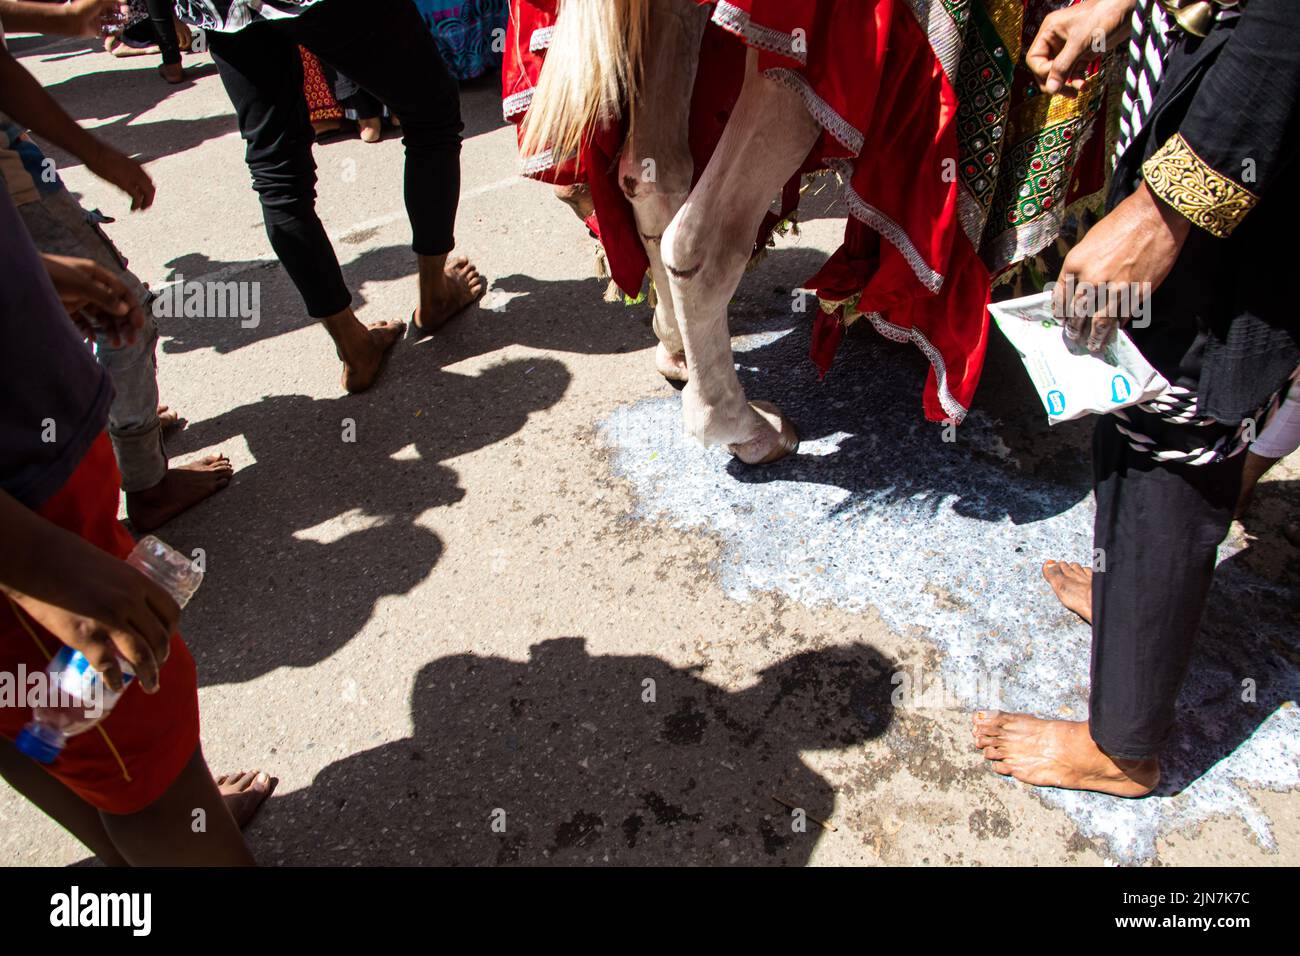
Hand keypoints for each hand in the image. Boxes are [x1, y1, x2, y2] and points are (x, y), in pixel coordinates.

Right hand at [3, 543, 177, 693]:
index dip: (171, 632)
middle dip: (161, 657)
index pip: (171, 612)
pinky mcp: (85, 636)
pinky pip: (108, 665)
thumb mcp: (111, 567)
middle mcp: (130, 602)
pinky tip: (115, 686)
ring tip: (151, 685)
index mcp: (138, 582)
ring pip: (141, 655)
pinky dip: (114, 680)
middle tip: (157, 667)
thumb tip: (131, 605)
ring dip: (149, 675)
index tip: (166, 642)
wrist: (34, 558)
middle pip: (159, 638)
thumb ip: (125, 586)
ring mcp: (109, 620)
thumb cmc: (68, 557)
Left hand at [40, 253, 143, 345]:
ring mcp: (79, 298)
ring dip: (110, 330)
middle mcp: (91, 287)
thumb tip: (125, 310)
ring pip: (101, 317)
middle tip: (131, 341)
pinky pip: (84, 322)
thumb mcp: (81, 284)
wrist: (21, 278)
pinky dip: (90, 331)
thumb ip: (105, 297)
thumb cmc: (53, 275)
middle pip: (115, 307)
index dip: (133, 308)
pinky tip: (92, 339)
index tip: (139, 325)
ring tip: (116, 344)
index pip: (122, 293)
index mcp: (97, 276)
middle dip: (124, 324)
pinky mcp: (68, 309)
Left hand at [62, 0, 129, 37]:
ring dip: (119, 22)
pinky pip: (108, 31)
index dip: (119, 4)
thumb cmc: (84, 8)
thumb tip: (123, 1)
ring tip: (125, 22)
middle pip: (112, 12)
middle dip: (120, 13)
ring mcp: (97, 21)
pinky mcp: (97, 30)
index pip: (111, 2)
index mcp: (97, 2)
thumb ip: (112, 0)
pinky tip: (120, 31)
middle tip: (126, 15)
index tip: (125, 6)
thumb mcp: (99, 0)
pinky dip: (114, 32)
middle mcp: (97, 11)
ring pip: (111, 21)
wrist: (73, 21)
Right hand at [84, 141, 154, 210]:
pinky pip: (136, 197)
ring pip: (147, 193)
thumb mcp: (116, 160)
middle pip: (151, 188)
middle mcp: (138, 171)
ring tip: (140, 210)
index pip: (148, 180)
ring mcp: (133, 177)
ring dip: (145, 203)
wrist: (94, 152)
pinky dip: (137, 205)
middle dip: (149, 199)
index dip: (148, 189)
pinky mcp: (125, 183)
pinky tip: (133, 209)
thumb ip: (122, 168)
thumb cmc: (99, 154)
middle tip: (145, 206)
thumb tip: (119, 174)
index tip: (144, 196)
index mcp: (136, 165)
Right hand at [1026, 0, 1135, 95]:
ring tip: (1077, 92)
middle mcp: (1057, 40)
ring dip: (1067, 84)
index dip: (1043, 72)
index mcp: (1050, 32)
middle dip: (1055, 81)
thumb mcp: (1079, 42)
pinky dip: (1077, 80)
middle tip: (1064, 93)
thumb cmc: (1103, 15)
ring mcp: (1070, 47)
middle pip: (1046, 68)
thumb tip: (1050, 89)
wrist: (1128, 7)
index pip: (1034, 59)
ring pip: (1060, 72)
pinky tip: (1085, 86)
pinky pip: (1074, 71)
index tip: (1056, 79)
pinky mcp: (1084, 52)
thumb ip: (1063, 66)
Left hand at [1052, 181, 1190, 350]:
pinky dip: (1117, 326)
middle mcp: (1091, 279)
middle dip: (1075, 328)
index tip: (1062, 320)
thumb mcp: (1090, 241)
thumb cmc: (1121, 222)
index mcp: (1075, 264)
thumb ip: (1081, 267)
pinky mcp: (1137, 294)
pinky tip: (1115, 331)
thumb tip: (1079, 290)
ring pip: (1099, 322)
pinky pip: (1123, 317)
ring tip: (1093, 345)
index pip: (1061, 297)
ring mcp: (1115, 289)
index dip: (1060, 312)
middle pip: (1078, 313)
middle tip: (1075, 337)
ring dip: (1095, 336)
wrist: (1155, 216)